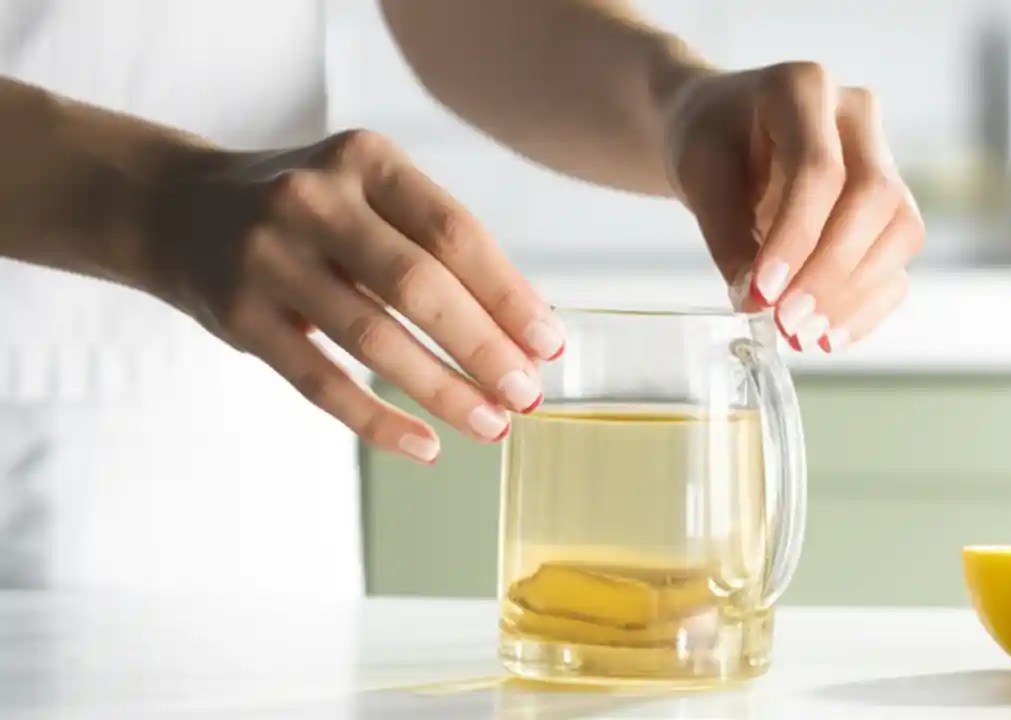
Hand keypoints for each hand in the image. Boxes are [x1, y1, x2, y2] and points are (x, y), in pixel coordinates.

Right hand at [137, 130, 564, 463]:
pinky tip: (424, 444)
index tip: (549, 345)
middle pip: (417, 285)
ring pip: (372, 339)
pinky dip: (377, 420)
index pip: (454, 232)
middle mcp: (315, 200)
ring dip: (441, 390)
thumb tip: (524, 332)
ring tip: (490, 424)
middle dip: (482, 347)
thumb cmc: (311, 211)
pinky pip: (320, 381)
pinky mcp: (238, 316)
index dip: (508, 294)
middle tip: (527, 396)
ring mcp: (269, 257)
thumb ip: (435, 246)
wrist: (178, 208)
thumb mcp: (369, 194)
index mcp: (365, 160)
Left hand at [665, 63, 923, 351]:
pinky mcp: (889, 204)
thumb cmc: (710, 141)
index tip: (762, 293)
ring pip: (900, 229)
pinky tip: (832, 336)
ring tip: (804, 335)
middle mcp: (858, 116)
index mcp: (804, 88)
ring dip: (855, 293)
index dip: (795, 238)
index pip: (819, 169)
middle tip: (788, 322)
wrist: (724, 131)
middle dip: (831, 271)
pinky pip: (897, 257)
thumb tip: (755, 300)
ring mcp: (884, 157)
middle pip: (874, 197)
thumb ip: (726, 233)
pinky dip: (868, 303)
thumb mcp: (699, 176)